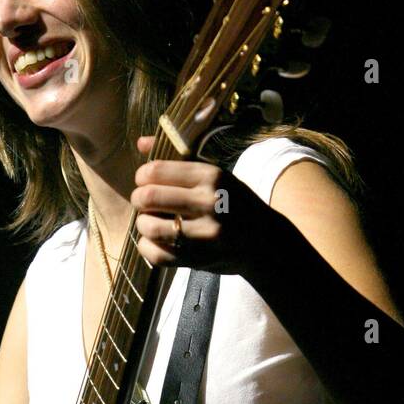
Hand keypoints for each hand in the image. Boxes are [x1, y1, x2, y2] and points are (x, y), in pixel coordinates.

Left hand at [131, 135, 274, 274]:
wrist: (264, 243)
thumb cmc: (235, 204)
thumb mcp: (216, 175)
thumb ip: (178, 159)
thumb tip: (140, 144)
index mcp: (211, 176)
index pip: (156, 171)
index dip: (142, 176)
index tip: (145, 181)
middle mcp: (208, 203)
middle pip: (148, 197)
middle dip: (139, 199)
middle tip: (144, 202)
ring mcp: (203, 234)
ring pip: (148, 227)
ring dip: (143, 224)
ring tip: (151, 221)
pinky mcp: (198, 259)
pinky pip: (156, 254)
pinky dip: (148, 247)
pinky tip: (156, 241)